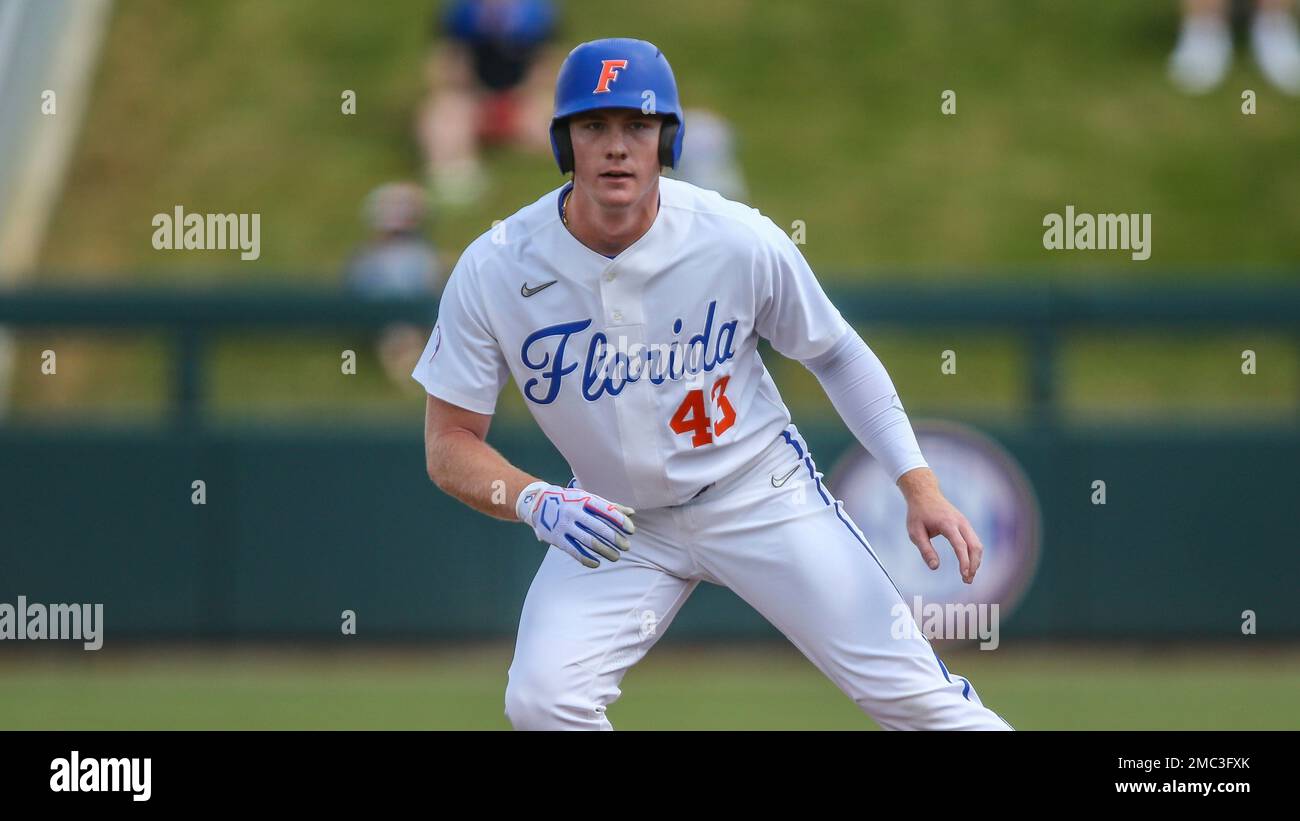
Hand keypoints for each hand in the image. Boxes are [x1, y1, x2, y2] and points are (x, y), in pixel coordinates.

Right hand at [516, 481, 635, 567]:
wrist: (538, 502)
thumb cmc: (570, 500)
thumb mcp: (587, 498)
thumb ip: (609, 506)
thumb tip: (631, 513)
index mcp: (584, 499)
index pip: (606, 510)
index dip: (620, 521)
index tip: (631, 530)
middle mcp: (574, 512)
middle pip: (598, 527)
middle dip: (615, 538)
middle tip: (626, 547)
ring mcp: (565, 525)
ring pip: (588, 541)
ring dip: (604, 551)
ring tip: (616, 557)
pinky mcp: (557, 538)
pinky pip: (574, 551)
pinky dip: (586, 559)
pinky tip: (597, 563)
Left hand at [898, 468, 982, 583]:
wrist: (925, 494)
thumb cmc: (918, 514)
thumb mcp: (915, 532)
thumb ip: (925, 550)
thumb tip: (935, 567)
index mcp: (947, 523)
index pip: (960, 545)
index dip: (964, 562)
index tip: (964, 575)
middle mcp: (960, 522)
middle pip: (975, 546)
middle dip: (974, 565)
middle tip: (967, 581)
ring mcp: (965, 523)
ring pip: (977, 544)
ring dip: (976, 561)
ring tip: (968, 577)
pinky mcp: (965, 525)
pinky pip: (974, 541)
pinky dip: (974, 554)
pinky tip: (969, 565)